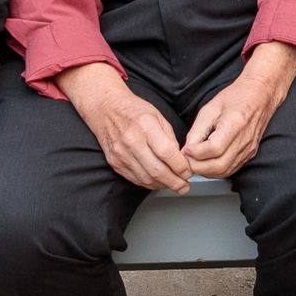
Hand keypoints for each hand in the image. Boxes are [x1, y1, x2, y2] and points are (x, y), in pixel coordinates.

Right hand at [62, 62, 193, 192]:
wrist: (106, 109)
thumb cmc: (134, 110)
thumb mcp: (158, 116)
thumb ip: (170, 138)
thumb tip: (179, 160)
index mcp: (145, 126)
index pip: (166, 152)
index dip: (180, 166)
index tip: (188, 172)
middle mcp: (131, 141)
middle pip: (156, 170)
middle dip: (175, 182)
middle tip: (184, 186)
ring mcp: (121, 153)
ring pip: (146, 178)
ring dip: (163, 185)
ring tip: (174, 185)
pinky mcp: (115, 162)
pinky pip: (135, 179)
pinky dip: (149, 184)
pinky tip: (158, 182)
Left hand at [183, 42, 295, 177]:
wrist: (259, 96)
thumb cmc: (236, 98)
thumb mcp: (209, 110)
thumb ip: (196, 132)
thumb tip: (187, 150)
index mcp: (235, 124)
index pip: (213, 149)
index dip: (195, 153)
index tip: (186, 149)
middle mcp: (245, 140)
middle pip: (218, 165)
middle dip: (198, 166)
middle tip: (187, 158)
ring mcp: (249, 149)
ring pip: (224, 171)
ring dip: (206, 171)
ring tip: (196, 160)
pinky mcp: (249, 154)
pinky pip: (230, 169)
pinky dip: (216, 170)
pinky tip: (207, 162)